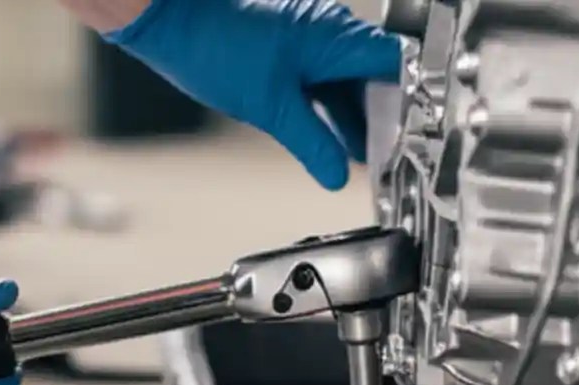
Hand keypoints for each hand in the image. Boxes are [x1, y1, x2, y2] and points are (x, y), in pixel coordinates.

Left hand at [105, 0, 401, 190]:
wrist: (168, 17)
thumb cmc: (215, 45)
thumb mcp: (272, 108)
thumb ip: (312, 144)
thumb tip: (337, 174)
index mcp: (337, 37)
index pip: (396, 65)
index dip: (409, 102)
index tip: (410, 137)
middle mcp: (330, 29)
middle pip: (375, 75)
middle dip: (382, 117)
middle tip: (387, 156)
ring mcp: (309, 35)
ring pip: (347, 79)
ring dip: (354, 115)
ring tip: (362, 155)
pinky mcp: (288, 44)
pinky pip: (323, 76)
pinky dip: (329, 106)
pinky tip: (330, 136)